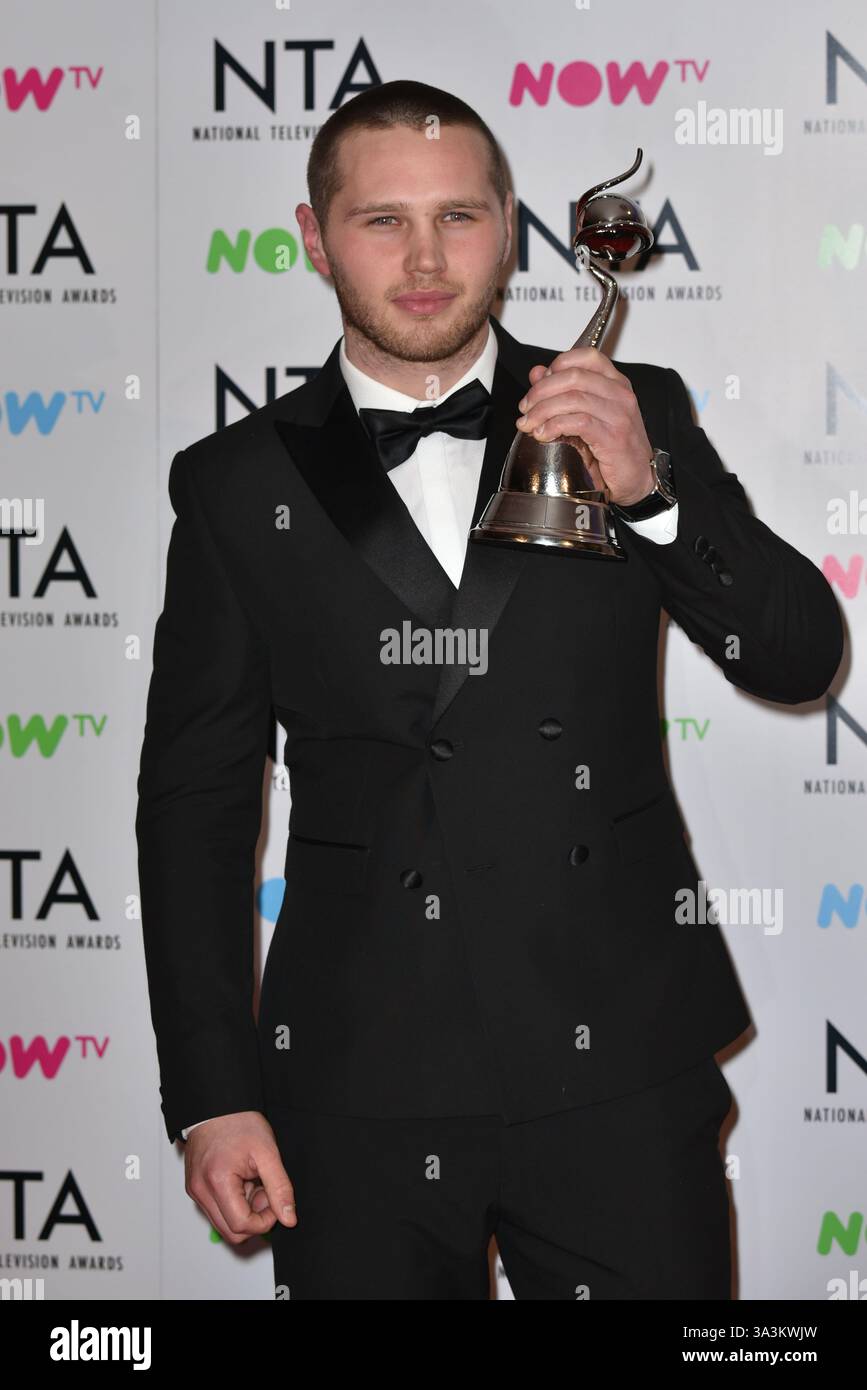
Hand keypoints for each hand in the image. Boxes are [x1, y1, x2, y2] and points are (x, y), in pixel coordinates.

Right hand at [184, 1110, 296, 1243]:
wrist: (216, 1106)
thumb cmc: (238, 1122)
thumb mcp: (268, 1153)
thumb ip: (280, 1188)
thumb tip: (289, 1219)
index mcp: (217, 1181)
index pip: (242, 1225)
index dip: (264, 1221)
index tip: (274, 1202)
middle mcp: (200, 1191)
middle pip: (231, 1232)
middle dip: (254, 1219)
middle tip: (264, 1191)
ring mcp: (195, 1191)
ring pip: (223, 1224)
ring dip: (243, 1212)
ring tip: (252, 1183)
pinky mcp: (195, 1188)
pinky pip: (216, 1211)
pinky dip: (232, 1204)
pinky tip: (241, 1182)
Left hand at [515, 346, 654, 505]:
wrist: (638, 480)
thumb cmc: (616, 449)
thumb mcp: (588, 415)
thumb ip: (562, 392)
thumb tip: (537, 373)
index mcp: (615, 383)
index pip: (585, 357)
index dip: (556, 365)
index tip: (538, 385)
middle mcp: (620, 394)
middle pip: (573, 376)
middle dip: (541, 391)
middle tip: (526, 407)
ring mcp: (619, 414)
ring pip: (573, 398)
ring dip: (543, 410)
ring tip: (529, 424)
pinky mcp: (614, 437)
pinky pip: (579, 422)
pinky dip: (554, 426)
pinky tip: (544, 434)